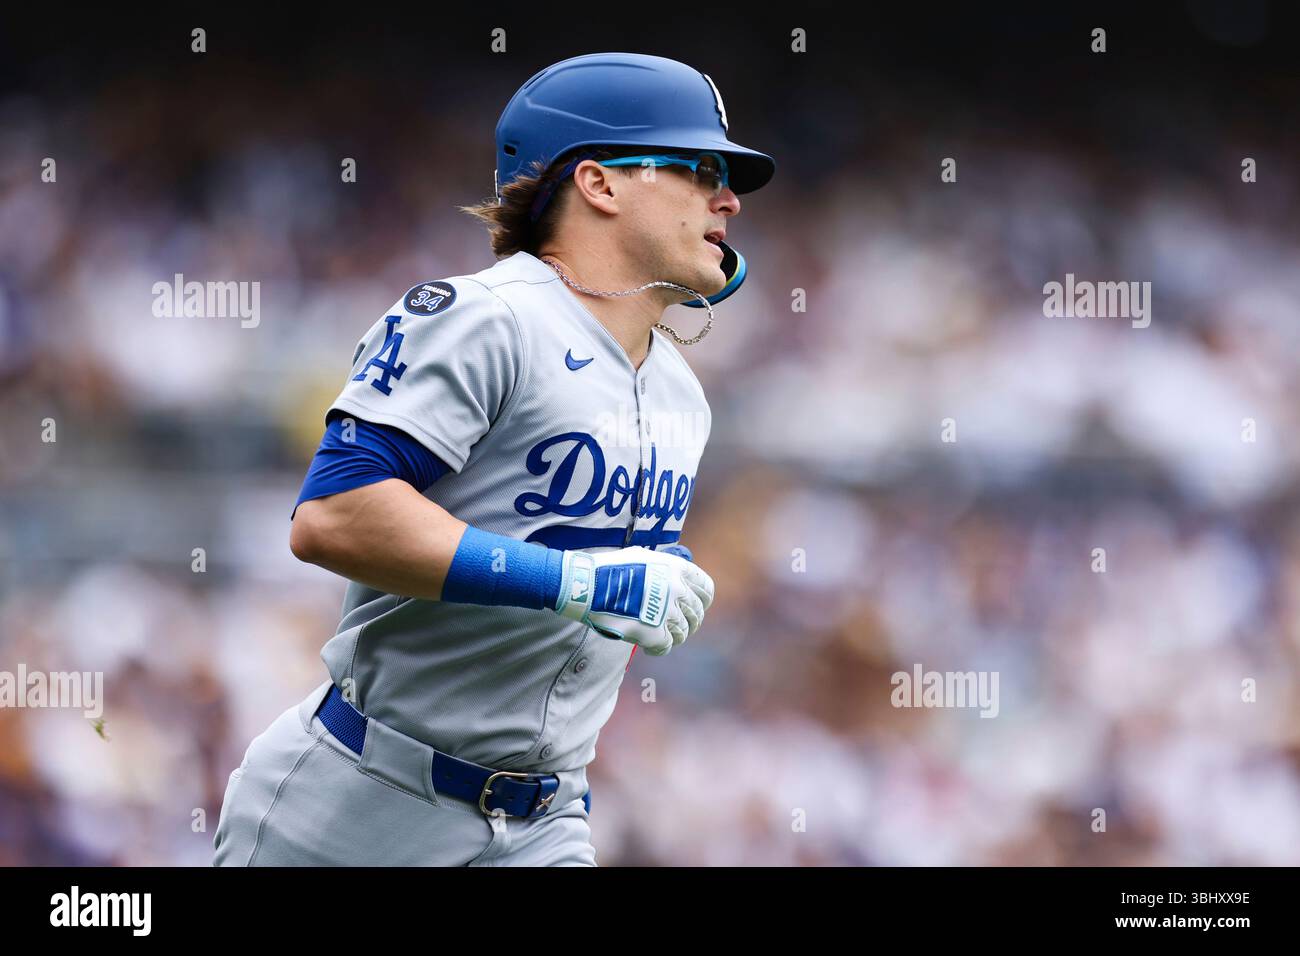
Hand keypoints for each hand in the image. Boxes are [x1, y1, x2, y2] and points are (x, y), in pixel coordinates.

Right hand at [553, 546, 713, 654]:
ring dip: (673, 636)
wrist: (586, 586)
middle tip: (678, 628)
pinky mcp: (654, 632)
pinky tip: (648, 646)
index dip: (703, 601)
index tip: (697, 608)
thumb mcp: (641, 556)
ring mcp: (666, 611)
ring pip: (683, 632)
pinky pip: (666, 646)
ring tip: (659, 636)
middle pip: (696, 613)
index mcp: (675, 568)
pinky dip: (658, 649)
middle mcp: (676, 588)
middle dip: (690, 623)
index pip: (705, 588)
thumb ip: (662, 567)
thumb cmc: (608, 569)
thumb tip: (674, 577)